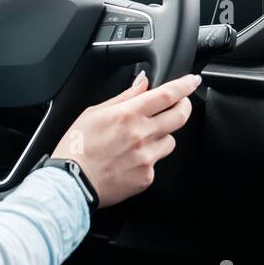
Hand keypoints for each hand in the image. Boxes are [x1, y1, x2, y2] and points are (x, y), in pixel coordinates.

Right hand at [50, 70, 200, 207]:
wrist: (71, 183)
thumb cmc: (77, 147)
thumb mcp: (95, 112)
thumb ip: (124, 97)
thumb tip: (143, 82)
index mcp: (128, 115)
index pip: (167, 95)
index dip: (184, 86)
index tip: (192, 81)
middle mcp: (141, 135)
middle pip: (180, 116)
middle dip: (184, 106)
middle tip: (180, 104)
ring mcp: (146, 157)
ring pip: (170, 141)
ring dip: (162, 136)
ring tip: (140, 140)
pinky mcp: (146, 177)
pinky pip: (157, 162)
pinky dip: (148, 158)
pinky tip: (129, 159)